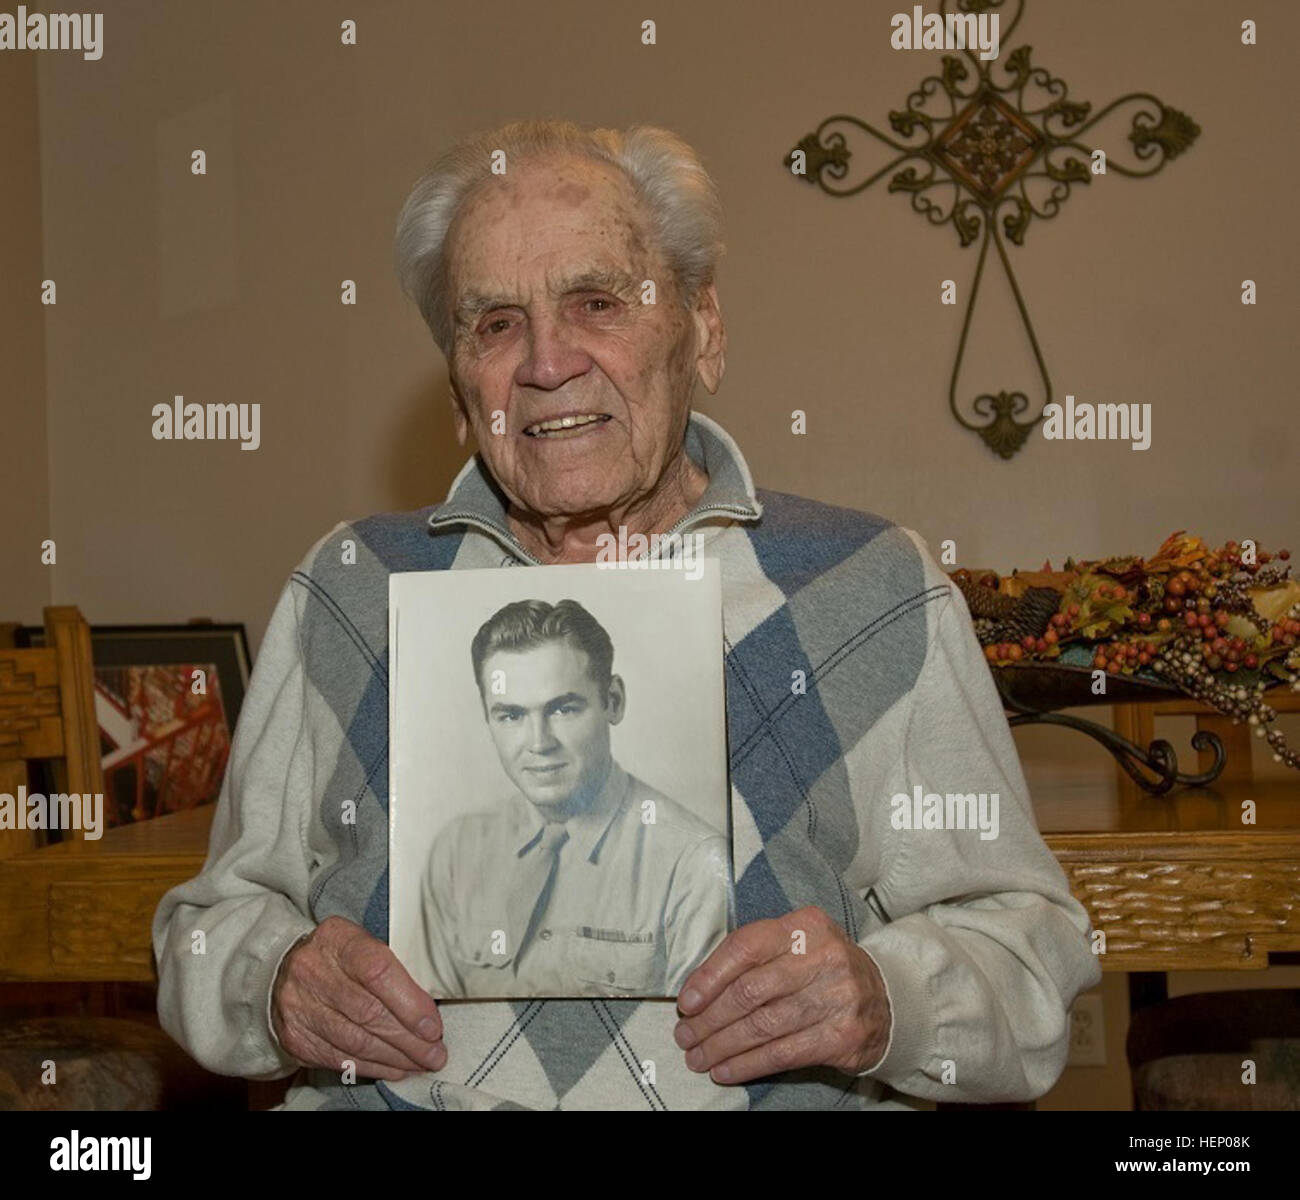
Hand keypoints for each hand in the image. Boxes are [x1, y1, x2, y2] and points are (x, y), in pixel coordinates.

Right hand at [270, 916, 445, 1080]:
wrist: (281, 969)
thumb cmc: (338, 956)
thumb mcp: (362, 943)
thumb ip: (393, 967)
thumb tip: (429, 1008)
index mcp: (337, 939)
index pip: (378, 972)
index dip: (410, 1003)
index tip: (433, 1026)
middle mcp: (312, 971)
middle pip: (368, 1013)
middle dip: (409, 1039)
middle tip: (435, 1052)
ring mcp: (299, 1007)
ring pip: (356, 1041)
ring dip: (395, 1057)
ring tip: (421, 1062)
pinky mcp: (296, 1038)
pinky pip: (340, 1059)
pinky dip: (373, 1067)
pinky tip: (394, 1068)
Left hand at [673, 905, 889, 1084]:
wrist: (887, 998)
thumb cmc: (822, 969)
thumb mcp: (795, 945)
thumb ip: (753, 958)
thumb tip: (697, 992)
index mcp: (805, 925)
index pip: (745, 947)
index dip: (709, 977)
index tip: (687, 1002)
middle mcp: (823, 957)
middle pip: (751, 991)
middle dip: (710, 1018)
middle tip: (685, 1035)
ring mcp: (837, 997)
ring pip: (763, 1026)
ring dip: (723, 1046)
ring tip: (698, 1057)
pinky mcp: (844, 1036)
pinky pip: (784, 1054)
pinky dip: (748, 1064)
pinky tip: (726, 1070)